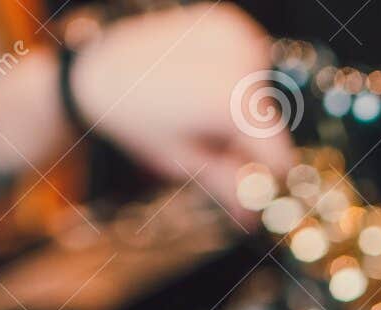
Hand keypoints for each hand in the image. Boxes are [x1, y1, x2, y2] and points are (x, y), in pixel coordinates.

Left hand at [71, 3, 293, 221]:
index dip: (270, 178)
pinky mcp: (229, 22)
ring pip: (263, 93)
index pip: (278, 153)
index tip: (260, 192)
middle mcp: (240, 60)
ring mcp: (236, 35)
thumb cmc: (136, 117)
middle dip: (251, 143)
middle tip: (216, 149)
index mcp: (231, 101)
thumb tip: (255, 215)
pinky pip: (252, 64)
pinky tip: (207, 86)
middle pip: (269, 123)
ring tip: (204, 114)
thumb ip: (227, 188)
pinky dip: (239, 80)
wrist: (102, 70)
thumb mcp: (183, 162)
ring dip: (246, 111)